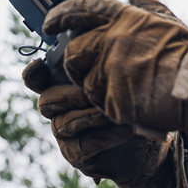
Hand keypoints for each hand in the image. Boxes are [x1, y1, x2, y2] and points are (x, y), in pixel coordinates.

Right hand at [22, 57, 166, 184]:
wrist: (154, 142)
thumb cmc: (138, 100)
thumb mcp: (126, 74)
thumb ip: (109, 56)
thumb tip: (101, 32)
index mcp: (65, 84)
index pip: (38, 78)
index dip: (34, 73)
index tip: (39, 64)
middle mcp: (61, 109)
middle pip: (47, 101)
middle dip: (69, 95)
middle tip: (91, 92)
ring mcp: (66, 134)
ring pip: (62, 124)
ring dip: (90, 115)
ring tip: (115, 111)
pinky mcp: (77, 155)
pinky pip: (80, 145)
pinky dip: (104, 136)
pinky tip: (127, 129)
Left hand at [43, 0, 187, 133]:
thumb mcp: (168, 21)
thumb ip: (146, 4)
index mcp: (124, 18)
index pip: (80, 8)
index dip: (60, 14)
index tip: (49, 23)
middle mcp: (112, 41)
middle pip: (74, 49)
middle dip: (74, 60)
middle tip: (83, 66)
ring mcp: (109, 71)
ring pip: (82, 78)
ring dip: (93, 83)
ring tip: (116, 86)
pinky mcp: (111, 99)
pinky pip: (98, 102)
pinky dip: (109, 103)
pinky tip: (128, 101)